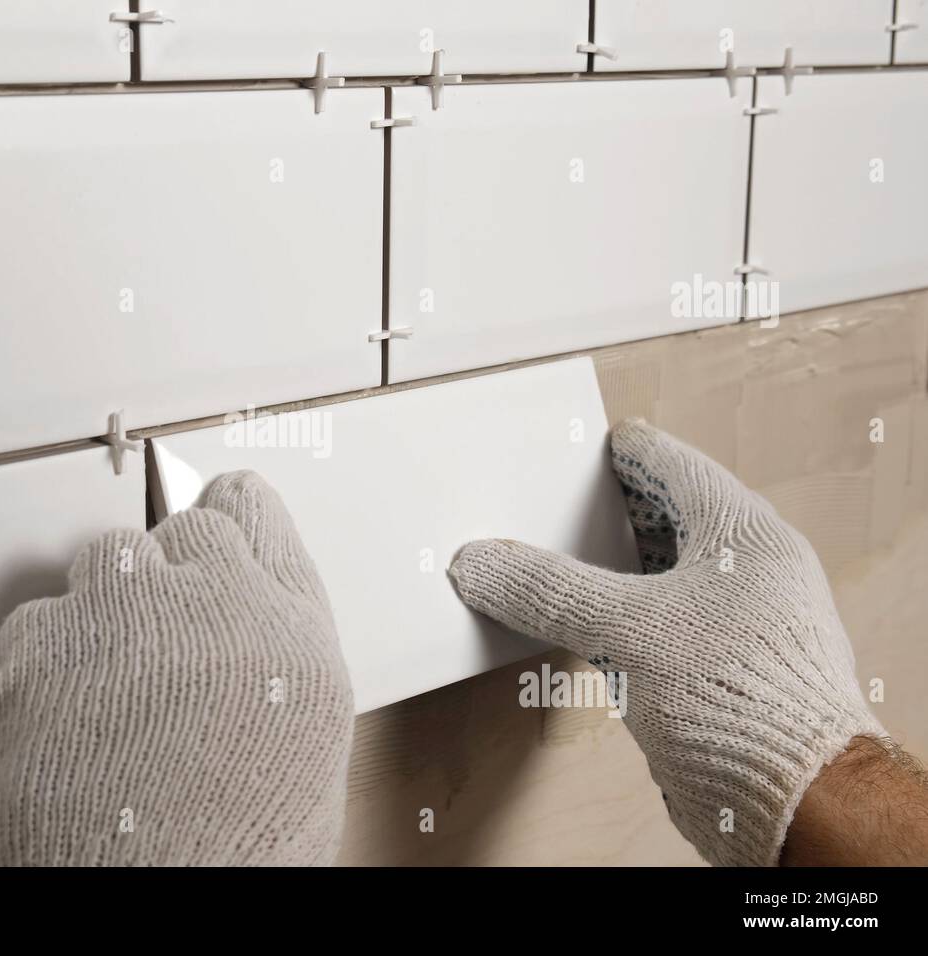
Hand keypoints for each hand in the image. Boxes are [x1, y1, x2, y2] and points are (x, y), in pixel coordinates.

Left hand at [0, 471, 352, 865]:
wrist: (145, 900)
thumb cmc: (233, 856)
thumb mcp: (305, 750)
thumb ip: (281, 658)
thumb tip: (254, 627)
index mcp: (290, 630)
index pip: (256, 515)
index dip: (232, 516)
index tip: (219, 515)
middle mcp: (211, 602)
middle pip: (182, 529)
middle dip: (172, 575)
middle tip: (161, 636)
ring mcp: (122, 613)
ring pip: (106, 558)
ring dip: (107, 606)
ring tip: (111, 687)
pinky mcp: (44, 643)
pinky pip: (37, 619)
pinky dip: (44, 657)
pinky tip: (65, 715)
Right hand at [449, 418, 884, 865]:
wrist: (796, 798)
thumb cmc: (746, 702)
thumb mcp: (627, 628)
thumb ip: (549, 591)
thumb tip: (484, 564)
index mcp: (746, 536)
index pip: (677, 467)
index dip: (629, 453)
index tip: (596, 443)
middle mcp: (752, 572)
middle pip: (672, 520)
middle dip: (614, 513)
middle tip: (568, 499)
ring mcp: (744, 623)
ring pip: (668, 576)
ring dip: (617, 571)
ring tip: (568, 561)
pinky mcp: (728, 672)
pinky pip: (667, 624)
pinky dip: (627, 617)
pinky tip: (593, 628)